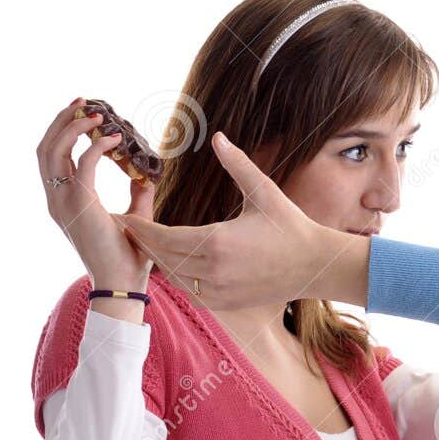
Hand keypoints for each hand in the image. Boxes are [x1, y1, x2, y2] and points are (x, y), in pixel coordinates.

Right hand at [37, 97, 153, 288]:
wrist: (123, 284)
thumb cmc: (128, 256)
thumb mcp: (133, 217)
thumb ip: (137, 193)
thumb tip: (145, 174)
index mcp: (63, 200)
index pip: (51, 156)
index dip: (62, 130)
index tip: (82, 112)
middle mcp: (57, 199)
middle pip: (46, 148)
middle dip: (62, 120)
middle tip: (84, 102)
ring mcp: (64, 202)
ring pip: (54, 151)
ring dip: (72, 127)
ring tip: (96, 114)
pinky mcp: (80, 205)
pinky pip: (83, 166)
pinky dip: (96, 147)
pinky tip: (114, 139)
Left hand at [116, 131, 363, 307]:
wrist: (314, 265)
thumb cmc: (290, 225)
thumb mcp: (263, 191)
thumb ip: (237, 163)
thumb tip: (217, 136)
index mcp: (216, 241)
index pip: (164, 236)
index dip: (140, 227)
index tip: (124, 217)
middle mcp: (213, 270)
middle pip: (163, 257)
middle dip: (143, 243)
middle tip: (127, 230)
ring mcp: (219, 290)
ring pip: (174, 278)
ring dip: (158, 262)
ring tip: (145, 246)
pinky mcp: (226, 303)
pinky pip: (190, 292)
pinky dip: (177, 279)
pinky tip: (172, 266)